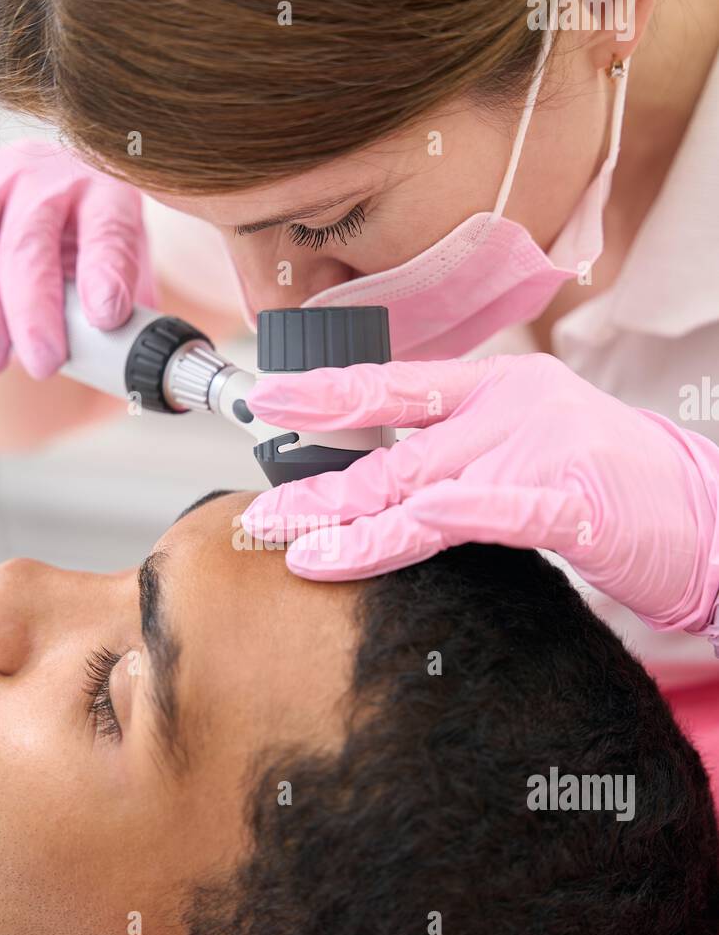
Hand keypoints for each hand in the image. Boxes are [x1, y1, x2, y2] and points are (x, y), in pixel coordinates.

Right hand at [0, 141, 153, 377]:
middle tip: (44, 365)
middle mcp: (49, 176)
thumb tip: (142, 372)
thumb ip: (135, 320)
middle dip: (32, 313)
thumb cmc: (97, 253)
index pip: (107, 230)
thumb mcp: (130, 280)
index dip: (105, 273)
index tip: (105, 317)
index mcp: (107, 194)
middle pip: (29, 244)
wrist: (64, 205)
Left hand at [241, 354, 718, 634]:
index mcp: (500, 387)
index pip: (397, 388)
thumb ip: (461, 453)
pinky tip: (377, 540)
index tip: (268, 403)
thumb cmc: (611, 487)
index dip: (327, 394)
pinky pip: (486, 514)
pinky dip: (430, 526)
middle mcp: (512, 409)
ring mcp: (539, 452)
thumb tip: (382, 483)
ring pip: (421, 490)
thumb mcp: (530, 446)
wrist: (706, 513)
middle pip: (393, 455)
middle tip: (260, 515)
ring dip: (351, 524)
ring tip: (294, 546)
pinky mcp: (568, 503)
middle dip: (319, 488)